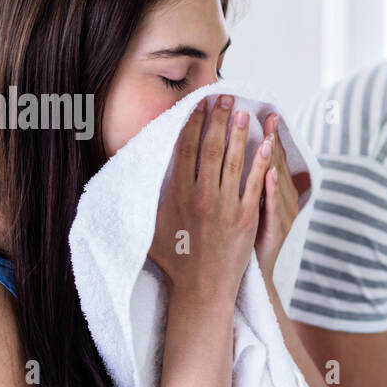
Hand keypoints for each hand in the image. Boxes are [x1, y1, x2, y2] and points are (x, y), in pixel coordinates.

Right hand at [148, 95, 272, 304]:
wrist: (201, 290)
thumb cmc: (174, 261)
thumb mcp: (147, 229)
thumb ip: (141, 203)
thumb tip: (120, 181)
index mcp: (176, 195)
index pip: (185, 150)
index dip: (193, 123)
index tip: (200, 105)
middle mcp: (200, 198)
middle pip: (210, 149)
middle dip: (218, 119)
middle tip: (225, 96)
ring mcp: (225, 208)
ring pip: (233, 161)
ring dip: (239, 133)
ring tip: (244, 111)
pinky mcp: (246, 219)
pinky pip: (254, 184)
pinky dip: (261, 162)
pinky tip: (266, 143)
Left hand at [254, 113, 300, 279]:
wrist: (248, 277)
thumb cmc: (240, 243)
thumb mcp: (246, 210)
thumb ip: (244, 184)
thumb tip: (234, 157)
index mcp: (270, 192)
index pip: (268, 155)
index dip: (266, 133)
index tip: (263, 110)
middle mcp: (278, 201)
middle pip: (275, 161)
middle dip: (271, 136)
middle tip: (270, 113)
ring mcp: (277, 216)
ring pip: (276, 180)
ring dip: (272, 156)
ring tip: (270, 133)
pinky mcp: (272, 231)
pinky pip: (272, 208)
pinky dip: (272, 191)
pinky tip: (270, 174)